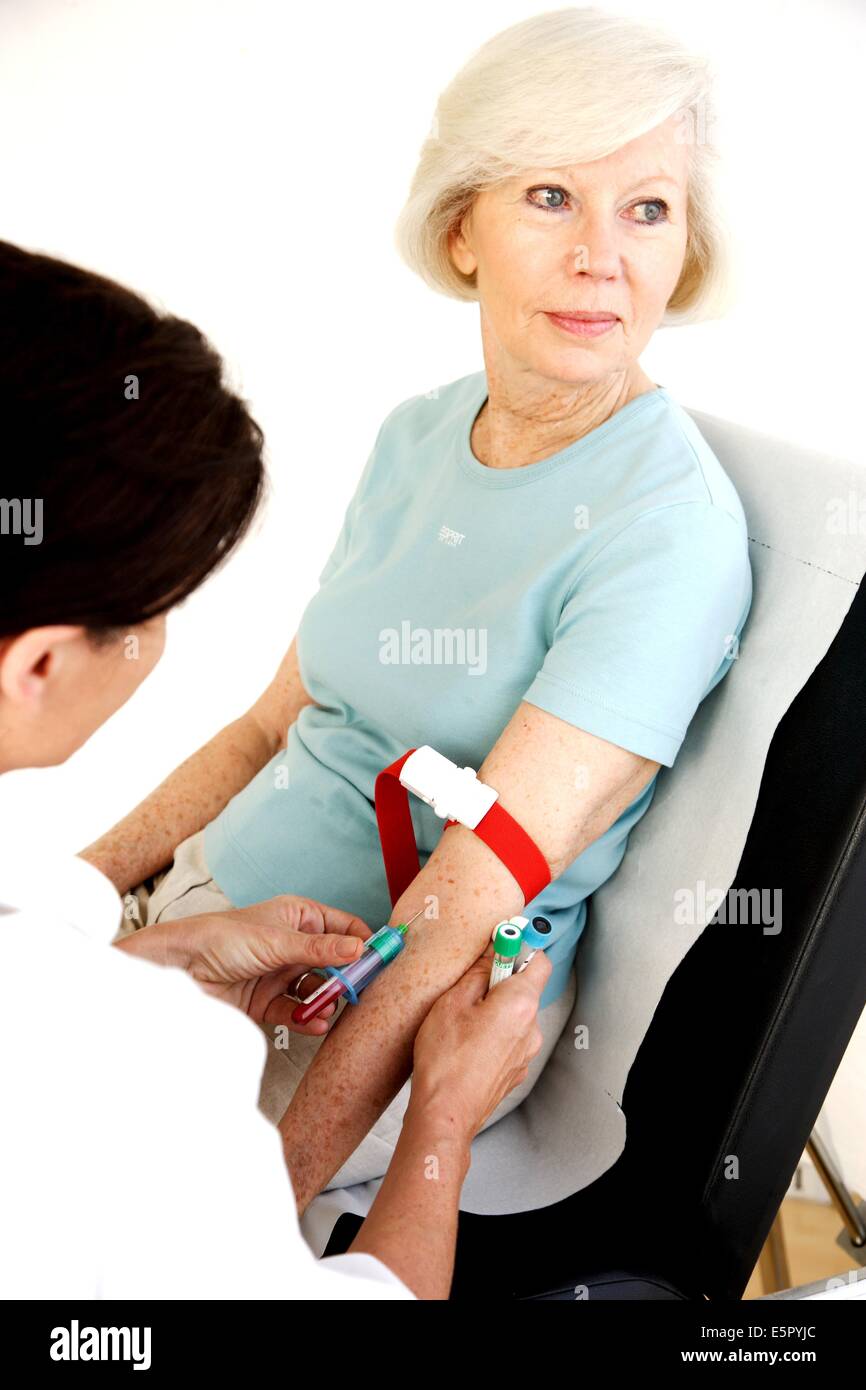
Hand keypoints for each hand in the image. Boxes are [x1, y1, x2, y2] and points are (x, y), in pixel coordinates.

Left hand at [115, 895, 371, 1034]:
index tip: (384, 961)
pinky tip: (315, 1023)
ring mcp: (281, 974)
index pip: (344, 927)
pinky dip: (308, 1018)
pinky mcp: (267, 1002)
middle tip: (360, 993)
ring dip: (326, 1001)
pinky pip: (297, 1011)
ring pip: (318, 990)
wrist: (180, 970)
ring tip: (328, 1009)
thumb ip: (321, 950)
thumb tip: (360, 949)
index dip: (365, 943)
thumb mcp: (277, 941)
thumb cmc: (223, 939)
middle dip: (348, 979)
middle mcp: (293, 945)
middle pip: (335, 963)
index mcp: (299, 917)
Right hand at [410, 945, 551, 1138]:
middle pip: (526, 989)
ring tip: (463, 1022)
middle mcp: (531, 1027)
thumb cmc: (445, 1059)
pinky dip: (494, 1034)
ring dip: (496, 1010)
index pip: (539, 961)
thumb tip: (495, 950)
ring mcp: (526, 1052)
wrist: (445, 1113)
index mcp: (520, 1003)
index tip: (500, 945)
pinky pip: (510, 1039)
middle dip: (501, 982)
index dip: (520, 948)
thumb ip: (479, 972)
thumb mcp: (453, 1002)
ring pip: (516, 1016)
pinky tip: (467, 1044)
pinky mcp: (516, 1070)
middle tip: (470, 987)